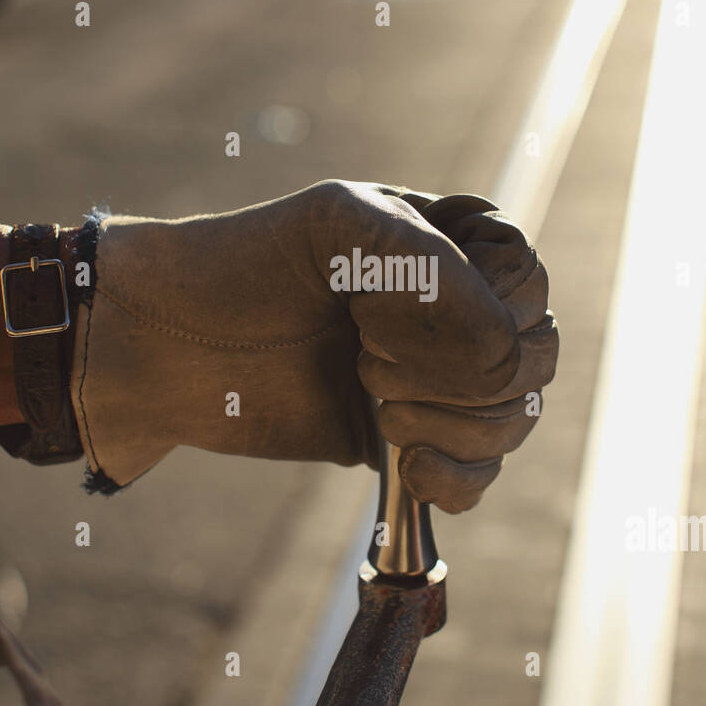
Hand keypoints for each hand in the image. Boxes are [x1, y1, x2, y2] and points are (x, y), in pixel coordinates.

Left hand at [71, 181, 557, 511]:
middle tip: (369, 356)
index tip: (383, 306)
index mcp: (449, 246)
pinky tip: (408, 464)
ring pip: (514, 420)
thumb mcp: (342, 226)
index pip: (527, 280)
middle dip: (464, 370)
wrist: (169, 345)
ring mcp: (435, 383)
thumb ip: (435, 272)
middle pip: (536, 356)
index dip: (480, 304)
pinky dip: (457, 479)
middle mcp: (455, 314)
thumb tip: (506, 360)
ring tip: (371, 396)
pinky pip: (478, 478)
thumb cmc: (248, 265)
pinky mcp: (409, 444)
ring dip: (453, 421)